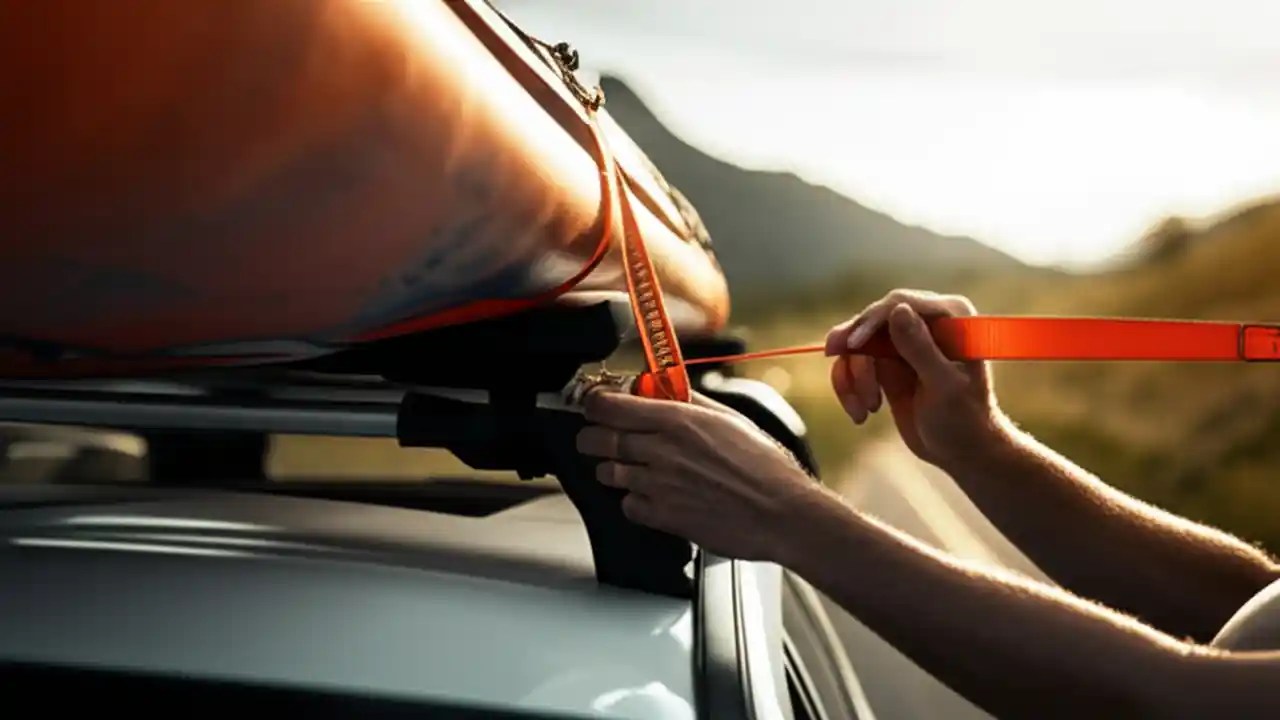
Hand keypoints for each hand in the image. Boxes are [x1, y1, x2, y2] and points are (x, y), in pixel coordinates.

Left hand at [575, 389, 833, 561]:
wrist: (781, 513)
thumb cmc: (764, 466)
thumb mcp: (728, 418)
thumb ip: (689, 401)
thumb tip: (662, 387)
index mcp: (677, 419)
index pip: (608, 405)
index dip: (594, 404)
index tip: (596, 405)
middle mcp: (661, 450)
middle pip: (596, 439)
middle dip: (592, 438)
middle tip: (601, 438)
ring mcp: (658, 485)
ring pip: (607, 473)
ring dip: (613, 469)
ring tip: (634, 469)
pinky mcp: (661, 517)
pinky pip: (627, 506)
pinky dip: (633, 501)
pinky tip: (653, 496)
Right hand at [824, 289, 1009, 468]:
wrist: (961, 450)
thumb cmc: (964, 420)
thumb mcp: (944, 386)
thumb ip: (920, 348)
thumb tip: (897, 310)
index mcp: (950, 317)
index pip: (899, 304)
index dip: (871, 320)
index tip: (852, 345)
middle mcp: (926, 323)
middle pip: (872, 321)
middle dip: (854, 347)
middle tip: (833, 358)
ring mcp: (903, 343)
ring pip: (857, 344)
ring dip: (852, 376)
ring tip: (865, 409)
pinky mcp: (887, 363)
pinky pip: (854, 363)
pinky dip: (849, 387)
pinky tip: (861, 413)